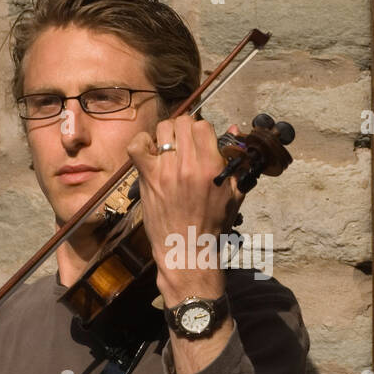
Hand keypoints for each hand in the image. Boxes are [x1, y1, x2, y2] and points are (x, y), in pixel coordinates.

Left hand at [125, 115, 243, 305]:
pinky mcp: (148, 179)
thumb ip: (236, 161)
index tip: (200, 141)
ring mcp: (166, 171)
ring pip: (163, 129)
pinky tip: (150, 151)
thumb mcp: (234, 194)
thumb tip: (233, 130)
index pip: (203, 126)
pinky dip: (142, 143)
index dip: (202, 130)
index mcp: (212, 168)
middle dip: (185, 129)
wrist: (188, 250)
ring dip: (167, 135)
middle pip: (183, 123)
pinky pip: (137, 147)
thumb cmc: (212, 225)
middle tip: (185, 144)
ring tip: (169, 149)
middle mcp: (188, 166)